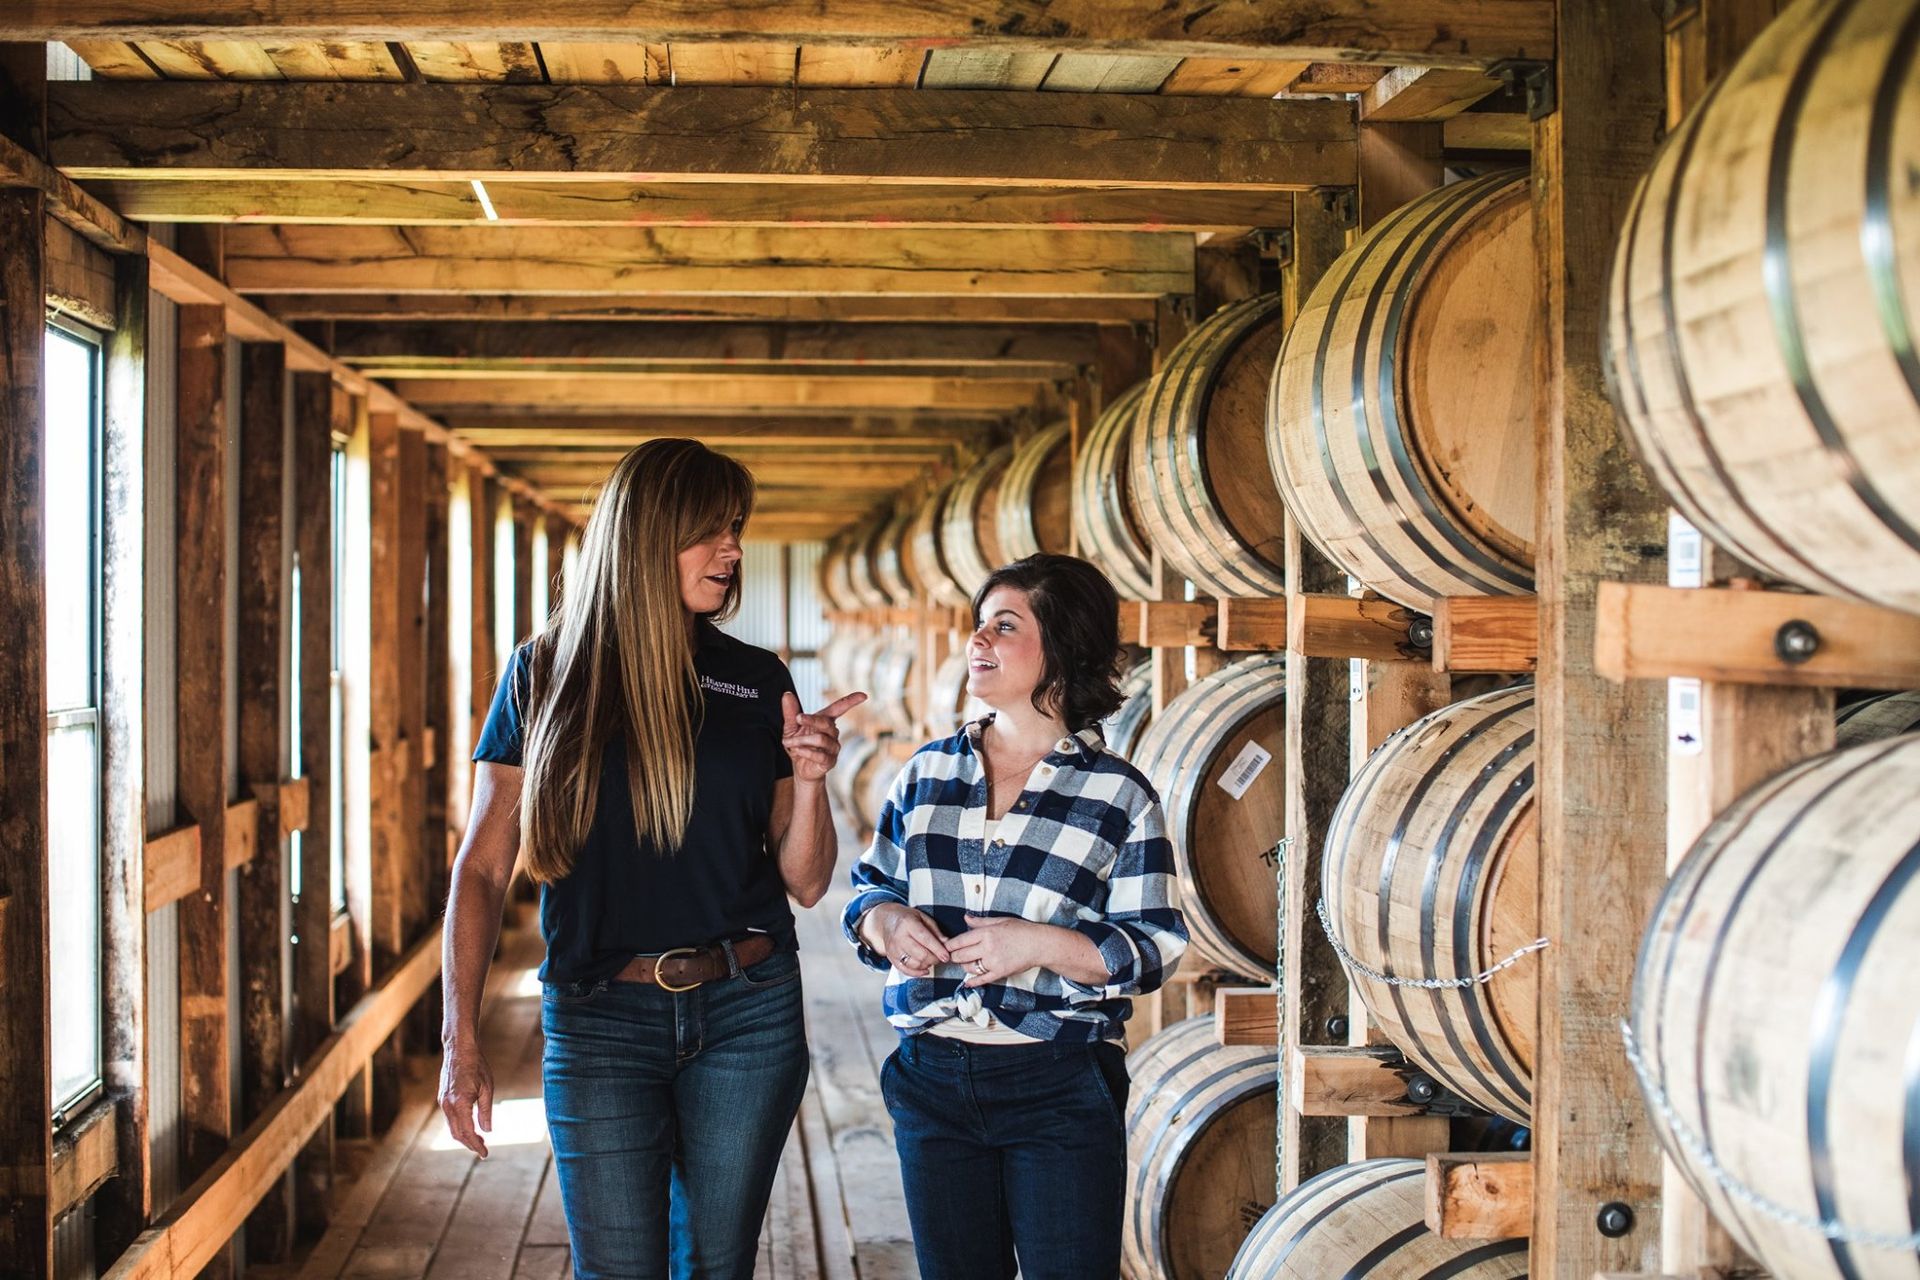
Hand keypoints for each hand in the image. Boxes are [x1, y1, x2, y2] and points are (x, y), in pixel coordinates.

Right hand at [438, 1040, 493, 1157]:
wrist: (459, 1050)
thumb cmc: (477, 1066)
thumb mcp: (487, 1088)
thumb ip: (486, 1111)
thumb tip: (487, 1131)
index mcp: (461, 1104)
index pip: (467, 1132)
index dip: (476, 1145)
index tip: (485, 1154)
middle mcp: (448, 1105)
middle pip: (457, 1134)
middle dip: (470, 1144)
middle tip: (483, 1150)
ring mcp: (443, 1102)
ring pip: (452, 1128)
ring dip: (464, 1137)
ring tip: (479, 1140)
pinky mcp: (442, 1098)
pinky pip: (450, 1119)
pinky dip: (459, 1127)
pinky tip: (470, 1126)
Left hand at [782, 691, 866, 783]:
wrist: (800, 769)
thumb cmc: (798, 745)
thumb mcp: (791, 728)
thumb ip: (791, 712)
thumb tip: (787, 695)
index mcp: (825, 722)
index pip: (840, 708)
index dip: (851, 701)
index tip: (863, 695)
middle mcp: (833, 733)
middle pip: (826, 723)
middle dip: (811, 719)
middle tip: (797, 718)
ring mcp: (833, 748)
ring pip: (821, 739)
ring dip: (801, 740)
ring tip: (789, 743)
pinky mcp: (830, 761)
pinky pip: (820, 755)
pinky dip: (806, 752)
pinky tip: (797, 751)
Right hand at [863, 902, 950, 976]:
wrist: (886, 920)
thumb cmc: (906, 918)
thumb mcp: (923, 917)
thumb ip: (935, 931)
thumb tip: (946, 943)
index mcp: (908, 923)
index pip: (925, 939)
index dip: (937, 949)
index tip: (946, 956)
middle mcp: (899, 937)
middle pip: (920, 954)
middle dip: (934, 959)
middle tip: (940, 957)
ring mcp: (894, 949)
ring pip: (914, 964)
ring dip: (926, 965)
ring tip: (931, 959)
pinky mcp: (891, 958)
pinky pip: (905, 970)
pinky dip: (917, 973)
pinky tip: (924, 969)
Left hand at [950, 915, 1049, 986]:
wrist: (1039, 944)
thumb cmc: (1021, 929)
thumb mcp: (1000, 920)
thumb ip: (980, 922)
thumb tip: (965, 918)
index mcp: (986, 933)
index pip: (960, 941)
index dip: (949, 945)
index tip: (945, 946)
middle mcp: (987, 948)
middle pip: (961, 956)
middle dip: (954, 957)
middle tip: (951, 956)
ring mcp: (993, 962)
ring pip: (969, 968)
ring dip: (964, 966)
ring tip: (965, 963)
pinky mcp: (1000, 973)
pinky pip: (982, 979)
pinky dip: (972, 982)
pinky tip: (967, 982)